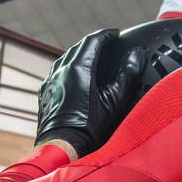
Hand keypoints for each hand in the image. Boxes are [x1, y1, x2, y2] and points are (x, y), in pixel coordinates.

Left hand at [35, 28, 145, 157]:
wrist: (62, 148)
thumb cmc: (89, 128)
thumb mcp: (114, 102)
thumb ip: (127, 75)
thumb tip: (136, 55)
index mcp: (78, 68)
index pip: (93, 41)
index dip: (106, 35)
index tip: (115, 33)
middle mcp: (61, 71)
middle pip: (78, 47)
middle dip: (93, 42)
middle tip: (106, 42)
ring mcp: (50, 82)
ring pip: (64, 58)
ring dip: (79, 53)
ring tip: (91, 55)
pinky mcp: (45, 93)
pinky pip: (56, 72)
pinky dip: (67, 67)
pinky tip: (73, 75)